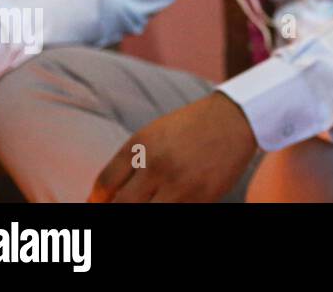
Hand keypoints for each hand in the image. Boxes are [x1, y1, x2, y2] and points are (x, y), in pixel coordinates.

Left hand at [89, 92, 257, 202]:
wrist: (235, 118)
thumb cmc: (190, 127)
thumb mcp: (153, 134)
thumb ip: (128, 163)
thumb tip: (100, 197)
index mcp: (141, 145)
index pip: (104, 184)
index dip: (97, 201)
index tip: (100, 204)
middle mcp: (157, 164)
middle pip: (121, 205)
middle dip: (117, 209)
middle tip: (123, 206)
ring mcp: (180, 184)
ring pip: (145, 213)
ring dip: (143, 209)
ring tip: (149, 200)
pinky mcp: (201, 197)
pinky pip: (173, 214)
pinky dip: (167, 209)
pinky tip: (170, 200)